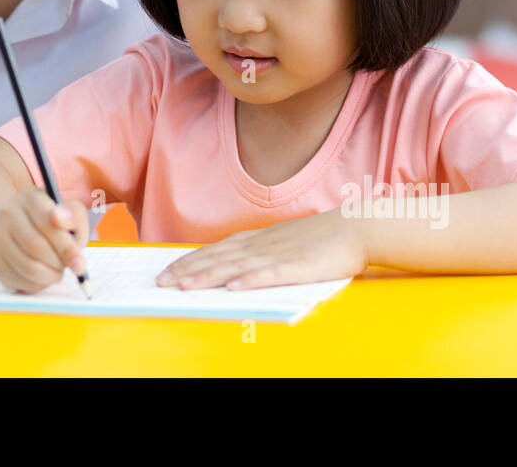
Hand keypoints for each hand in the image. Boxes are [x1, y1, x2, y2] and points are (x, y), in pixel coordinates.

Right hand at [0, 187, 89, 293]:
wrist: (27, 229)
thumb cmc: (56, 223)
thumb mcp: (71, 213)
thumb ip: (74, 216)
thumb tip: (59, 219)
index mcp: (30, 197)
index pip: (48, 225)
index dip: (66, 248)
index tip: (80, 265)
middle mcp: (8, 214)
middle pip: (37, 247)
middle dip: (59, 263)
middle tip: (68, 266)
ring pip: (27, 267)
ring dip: (50, 276)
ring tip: (57, 271)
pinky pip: (18, 280)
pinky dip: (37, 284)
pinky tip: (44, 276)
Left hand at [155, 210, 367, 289]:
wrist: (355, 228)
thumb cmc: (321, 239)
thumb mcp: (283, 243)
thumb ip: (260, 255)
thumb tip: (235, 271)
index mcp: (257, 239)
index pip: (215, 249)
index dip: (189, 260)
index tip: (166, 270)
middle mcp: (261, 244)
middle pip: (217, 257)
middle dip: (187, 270)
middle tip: (161, 282)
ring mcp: (278, 254)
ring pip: (235, 267)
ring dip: (207, 276)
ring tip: (184, 286)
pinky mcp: (297, 266)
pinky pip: (269, 275)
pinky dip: (249, 281)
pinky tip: (233, 288)